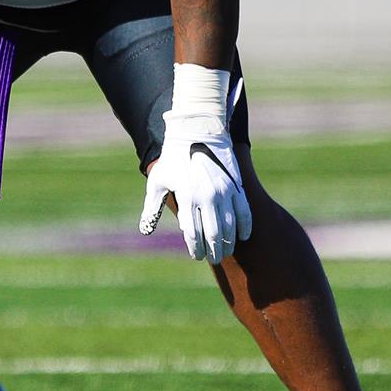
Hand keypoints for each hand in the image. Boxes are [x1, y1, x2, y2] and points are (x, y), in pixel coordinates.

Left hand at [138, 68, 253, 260]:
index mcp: (186, 196)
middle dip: (213, 250)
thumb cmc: (173, 158)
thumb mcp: (157, 181)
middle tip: (212, 258)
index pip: (192, 233)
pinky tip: (242, 237)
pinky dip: (245, 227)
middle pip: (213, 234)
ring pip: (230, 226)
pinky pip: (245, 212)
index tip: (196, 256)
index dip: (195, 249)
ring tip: (225, 252)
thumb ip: (152, 208)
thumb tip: (146, 232)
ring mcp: (224, 191)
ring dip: (229, 243)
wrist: (197, 131)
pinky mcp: (236, 185)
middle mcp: (207, 196)